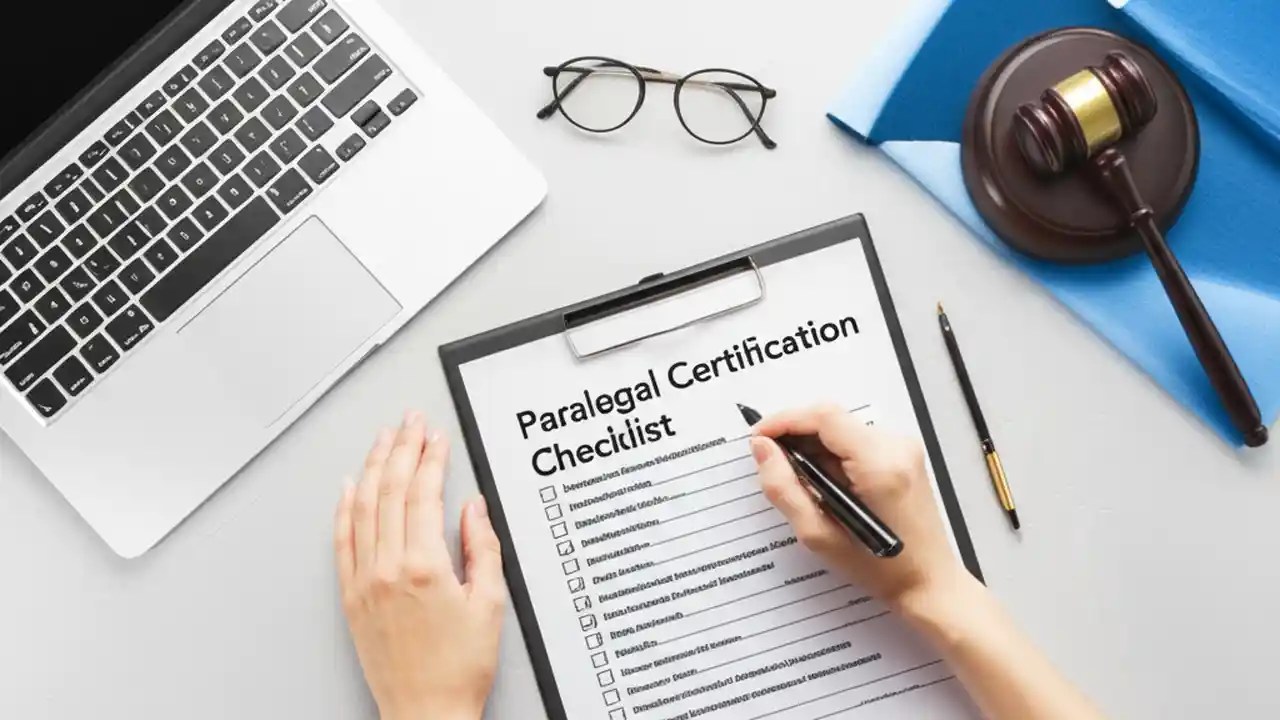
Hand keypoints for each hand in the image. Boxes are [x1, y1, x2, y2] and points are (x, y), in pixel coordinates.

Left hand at [335, 412, 505, 719]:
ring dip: (373, 467)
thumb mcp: (490, 604)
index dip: (431, 459)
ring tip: (383, 440)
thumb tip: (474, 510)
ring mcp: (364, 582)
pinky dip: (344, 508)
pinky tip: (350, 488)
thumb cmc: (459, 670)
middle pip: (391, 491)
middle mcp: (388, 569)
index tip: (437, 438)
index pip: (424, 494)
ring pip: (363, 507)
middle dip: (402, 449)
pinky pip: (342, 541)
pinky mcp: (351, 598)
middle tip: (411, 423)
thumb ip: (482, 549)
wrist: (425, 713)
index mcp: (424, 567)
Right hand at [750, 405, 969, 613]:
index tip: (759, 438)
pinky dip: (833, 455)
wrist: (928, 581)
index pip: (824, 417)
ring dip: (814, 448)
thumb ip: (784, 488)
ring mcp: (903, 448)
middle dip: (796, 436)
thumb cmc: (881, 568)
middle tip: (775, 467)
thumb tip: (763, 449)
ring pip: (841, 429)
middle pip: (831, 419)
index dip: (784, 420)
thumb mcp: (819, 535)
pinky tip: (828, 486)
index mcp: (879, 464)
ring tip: (806, 487)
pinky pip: (855, 440)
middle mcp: (896, 447)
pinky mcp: (903, 454)